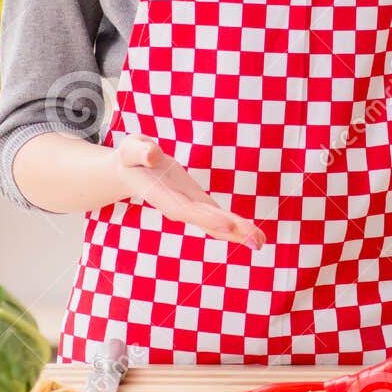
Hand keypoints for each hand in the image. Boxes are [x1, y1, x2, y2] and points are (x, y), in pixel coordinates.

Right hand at [112, 134, 264, 248]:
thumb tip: (153, 155)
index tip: (227, 223)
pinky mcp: (198, 203)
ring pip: (215, 224)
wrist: (130, 171)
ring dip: (238, 233)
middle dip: (231, 230)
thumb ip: (140, 151)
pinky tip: (253, 235)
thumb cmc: (130, 158)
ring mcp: (190, 207)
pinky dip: (236, 226)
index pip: (185, 208)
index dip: (205, 216)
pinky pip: (218, 217)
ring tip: (261, 242)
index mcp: (162, 195)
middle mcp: (178, 207)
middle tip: (256, 240)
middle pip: (206, 221)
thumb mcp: (130, 149)